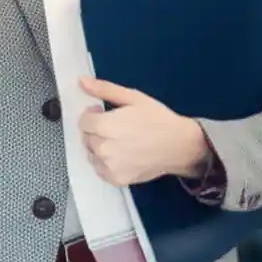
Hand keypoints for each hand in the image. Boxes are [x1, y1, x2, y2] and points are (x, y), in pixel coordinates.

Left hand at [77, 76, 209, 186]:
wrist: (179, 145)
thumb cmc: (158, 119)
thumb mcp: (133, 97)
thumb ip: (104, 89)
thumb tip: (81, 81)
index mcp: (104, 126)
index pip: (83, 121)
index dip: (93, 114)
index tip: (104, 112)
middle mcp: (103, 148)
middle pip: (87, 136)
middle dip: (96, 129)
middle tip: (117, 127)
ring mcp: (109, 166)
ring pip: (92, 153)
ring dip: (99, 146)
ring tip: (120, 141)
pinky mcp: (116, 179)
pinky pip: (100, 169)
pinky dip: (106, 162)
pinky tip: (122, 155)